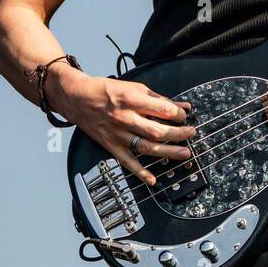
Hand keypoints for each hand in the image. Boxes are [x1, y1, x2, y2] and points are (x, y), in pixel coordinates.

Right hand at [49, 66, 195, 185]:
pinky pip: (127, 161)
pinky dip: (140, 172)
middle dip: (178, 134)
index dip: (177, 113)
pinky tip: (152, 179)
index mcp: (131, 99)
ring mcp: (117, 134)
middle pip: (156, 130)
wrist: (77, 98)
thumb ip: (158, 98)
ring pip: (146, 147)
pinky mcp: (111, 146)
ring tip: (184, 153)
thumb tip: (181, 106)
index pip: (161, 109)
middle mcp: (124, 118)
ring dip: (168, 152)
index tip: (184, 116)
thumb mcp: (133, 87)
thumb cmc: (105, 90)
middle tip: (191, 134)